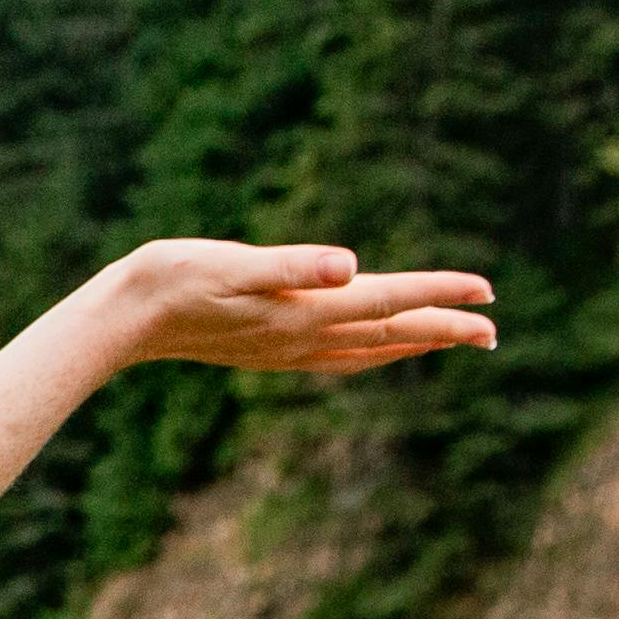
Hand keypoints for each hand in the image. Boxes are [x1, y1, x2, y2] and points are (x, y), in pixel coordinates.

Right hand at [95, 240, 498, 373]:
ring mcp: (287, 350)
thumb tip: (350, 266)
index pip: (388, 299)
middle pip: (390, 334)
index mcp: (303, 311)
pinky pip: (341, 357)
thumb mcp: (232, 261)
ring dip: (414, 346)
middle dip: (446, 331)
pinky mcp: (270, 351)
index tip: (488, 292)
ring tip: (451, 342)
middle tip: (494, 332)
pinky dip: (374, 352)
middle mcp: (303, 337)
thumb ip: (293, 265)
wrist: (124, 320)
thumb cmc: (172, 279)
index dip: (441, 294)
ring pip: (369, 351)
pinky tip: (375, 349)